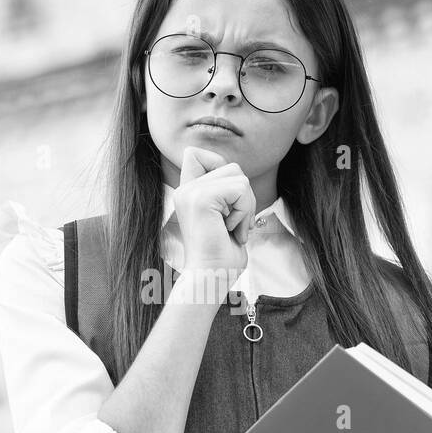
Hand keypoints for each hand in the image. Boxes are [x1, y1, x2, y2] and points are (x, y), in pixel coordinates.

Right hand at [172, 146, 255, 274]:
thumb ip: (227, 193)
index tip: (226, 204)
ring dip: (246, 206)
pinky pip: (240, 189)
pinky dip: (244, 212)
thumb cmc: (222, 257)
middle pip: (230, 166)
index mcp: (187, 192)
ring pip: (239, 176)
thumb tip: (240, 178)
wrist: (210, 279)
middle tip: (233, 224)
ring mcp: (190, 192)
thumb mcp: (226, 217)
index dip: (220, 169)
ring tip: (232, 228)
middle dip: (244, 196)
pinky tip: (231, 230)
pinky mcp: (201, 199)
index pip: (196, 153)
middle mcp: (185, 189)